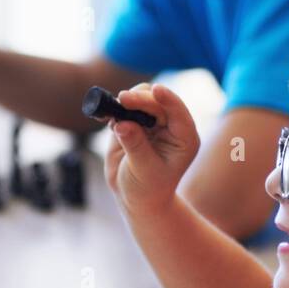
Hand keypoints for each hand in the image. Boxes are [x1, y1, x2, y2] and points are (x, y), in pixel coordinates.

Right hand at [104, 82, 200, 219]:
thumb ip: (135, 146)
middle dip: (139, 99)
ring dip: (126, 102)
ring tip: (112, 116)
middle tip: (121, 100)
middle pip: (156, 100)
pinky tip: (105, 118)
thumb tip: (122, 124)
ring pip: (140, 98)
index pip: (178, 112)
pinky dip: (114, 108)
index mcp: (184, 137)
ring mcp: (151, 122)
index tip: (155, 91)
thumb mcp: (144, 170)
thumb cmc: (147, 188)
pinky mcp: (133, 122)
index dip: (167, 99)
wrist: (135, 197)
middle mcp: (170, 125)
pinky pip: (123, 107)